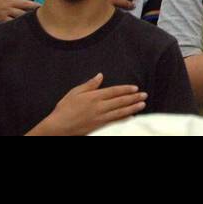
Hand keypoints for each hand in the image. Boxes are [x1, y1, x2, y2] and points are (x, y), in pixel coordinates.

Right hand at [0, 0, 39, 21]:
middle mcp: (8, 1)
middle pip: (25, 3)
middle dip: (34, 5)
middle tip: (42, 6)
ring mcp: (5, 10)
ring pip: (21, 13)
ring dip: (29, 14)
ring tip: (36, 15)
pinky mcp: (0, 18)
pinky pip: (12, 21)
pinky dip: (18, 21)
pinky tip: (23, 23)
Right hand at [31, 73, 146, 135]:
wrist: (58, 128)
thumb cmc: (64, 109)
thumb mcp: (75, 92)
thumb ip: (89, 84)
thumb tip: (100, 75)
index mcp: (94, 97)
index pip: (114, 91)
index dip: (126, 89)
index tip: (136, 88)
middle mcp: (99, 107)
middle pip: (120, 101)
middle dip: (133, 98)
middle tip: (145, 95)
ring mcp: (100, 118)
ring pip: (120, 112)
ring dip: (132, 108)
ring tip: (142, 105)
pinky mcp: (99, 127)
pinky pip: (114, 123)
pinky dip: (124, 120)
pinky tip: (132, 118)